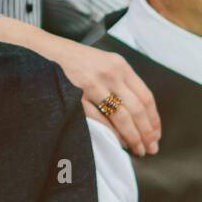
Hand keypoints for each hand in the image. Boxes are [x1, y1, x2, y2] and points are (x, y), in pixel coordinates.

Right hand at [44, 35, 160, 155]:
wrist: (45, 52)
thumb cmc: (75, 60)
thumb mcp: (104, 62)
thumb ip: (121, 81)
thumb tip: (138, 113)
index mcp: (120, 66)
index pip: (145, 96)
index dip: (153, 119)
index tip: (156, 134)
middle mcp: (110, 74)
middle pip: (137, 109)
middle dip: (146, 132)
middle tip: (150, 148)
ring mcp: (93, 85)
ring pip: (121, 117)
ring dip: (132, 137)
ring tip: (137, 149)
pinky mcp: (77, 96)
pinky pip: (100, 119)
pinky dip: (111, 133)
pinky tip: (117, 142)